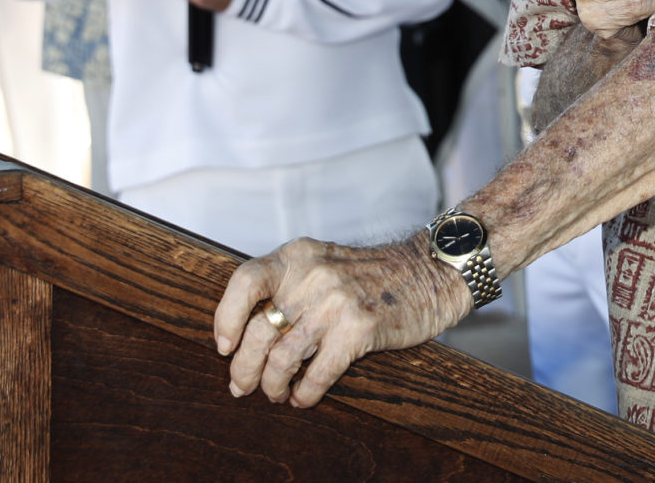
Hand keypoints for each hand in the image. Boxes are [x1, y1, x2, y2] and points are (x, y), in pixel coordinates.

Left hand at [214, 235, 472, 406]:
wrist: (431, 272)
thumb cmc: (375, 275)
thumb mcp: (325, 263)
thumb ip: (290, 284)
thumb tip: (247, 333)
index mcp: (299, 256)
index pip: (245, 281)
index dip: (226, 317)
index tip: (224, 344)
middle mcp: (313, 276)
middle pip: (258, 331)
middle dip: (244, 368)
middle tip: (241, 385)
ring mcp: (336, 303)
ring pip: (282, 358)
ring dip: (272, 385)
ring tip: (275, 393)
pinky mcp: (359, 330)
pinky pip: (317, 374)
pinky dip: (305, 393)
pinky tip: (303, 397)